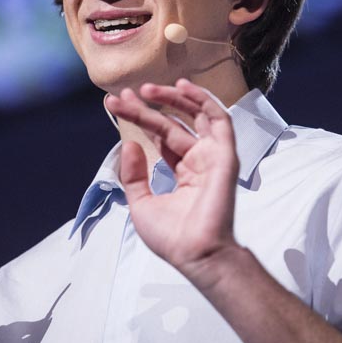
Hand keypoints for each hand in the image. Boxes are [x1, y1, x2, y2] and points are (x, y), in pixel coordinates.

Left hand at [105, 79, 240, 285]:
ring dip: (173, 98)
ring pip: (195, 116)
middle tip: (125, 94)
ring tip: (147, 89)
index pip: (161, 136)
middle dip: (148, 107)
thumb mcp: (141, 203)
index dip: (140, 118)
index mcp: (183, 171)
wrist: (194, 254)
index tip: (117, 104)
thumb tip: (128, 144)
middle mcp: (198, 160)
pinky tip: (182, 88)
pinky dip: (203, 100)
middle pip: (172, 124)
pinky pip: (218, 119)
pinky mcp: (224, 155)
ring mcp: (212, 156)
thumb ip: (134, 174)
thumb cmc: (172, 237)